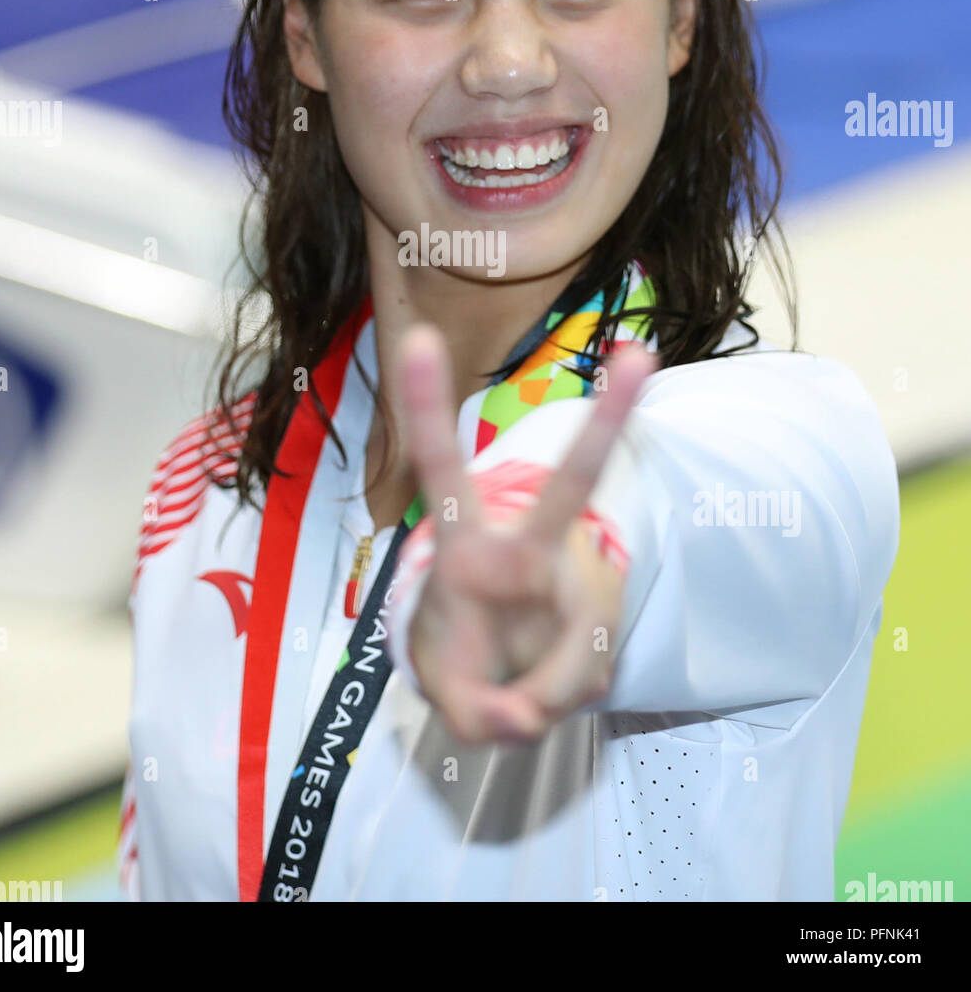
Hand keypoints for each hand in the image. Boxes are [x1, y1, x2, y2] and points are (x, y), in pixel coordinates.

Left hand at [394, 324, 655, 744]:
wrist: (503, 674)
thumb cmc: (464, 654)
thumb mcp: (448, 692)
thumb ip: (475, 709)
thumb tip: (521, 720)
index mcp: (465, 545)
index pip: (440, 470)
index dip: (425, 407)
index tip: (416, 338)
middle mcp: (525, 547)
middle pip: (568, 490)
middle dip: (607, 427)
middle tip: (641, 358)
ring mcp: (574, 580)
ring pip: (583, 634)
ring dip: (549, 687)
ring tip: (513, 702)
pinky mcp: (604, 615)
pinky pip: (588, 675)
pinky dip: (563, 699)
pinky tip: (544, 686)